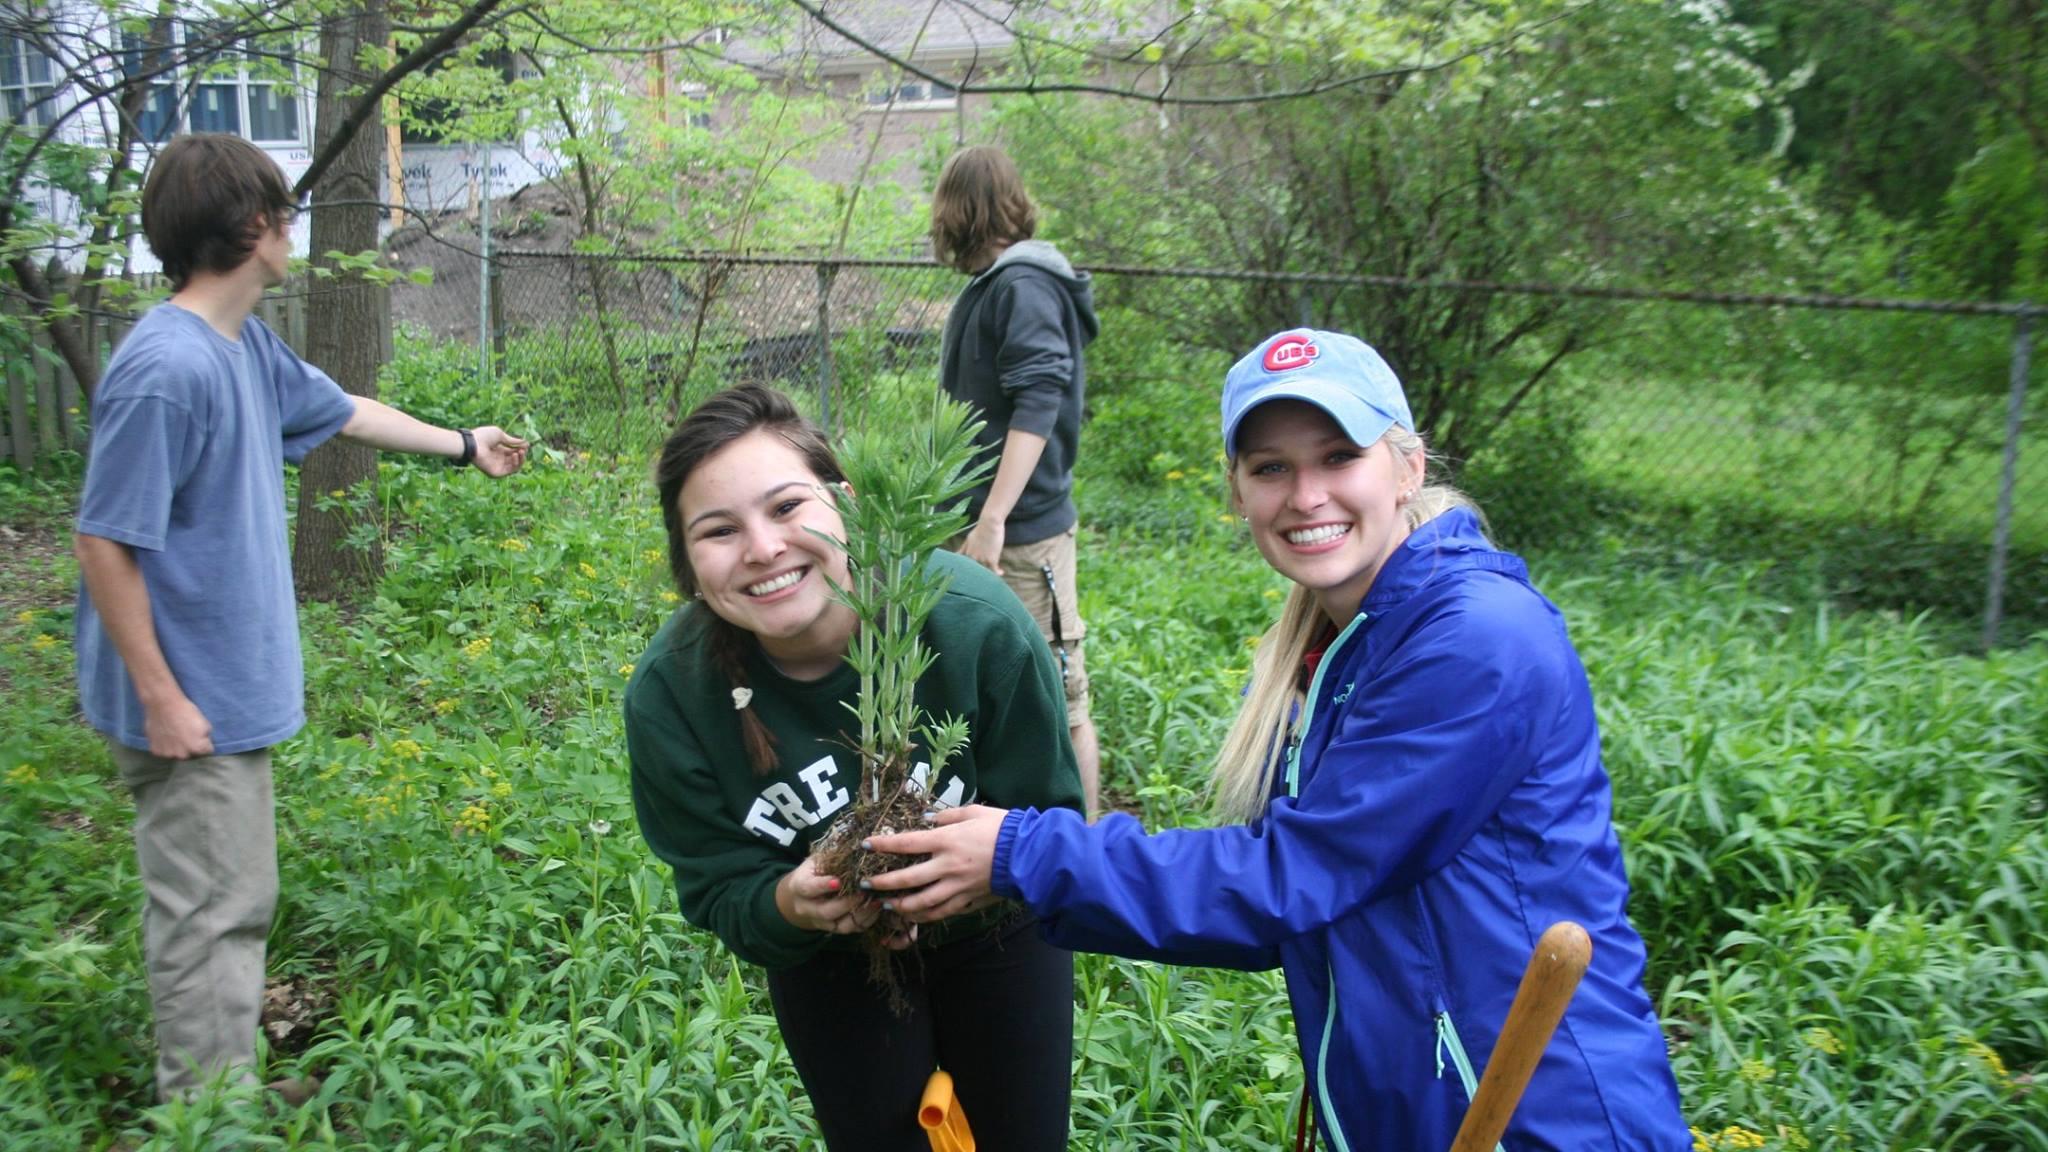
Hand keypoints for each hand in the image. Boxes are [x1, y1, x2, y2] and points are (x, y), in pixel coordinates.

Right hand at [144, 693, 213, 759]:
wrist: (164, 705)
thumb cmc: (187, 712)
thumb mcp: (206, 724)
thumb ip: (206, 737)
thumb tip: (205, 742)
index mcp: (197, 748)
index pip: (206, 751)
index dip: (205, 743)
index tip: (200, 736)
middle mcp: (183, 755)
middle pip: (190, 754)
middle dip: (190, 746)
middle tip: (185, 734)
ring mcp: (168, 754)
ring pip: (176, 754)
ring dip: (176, 748)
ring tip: (174, 735)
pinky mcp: (156, 751)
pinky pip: (163, 751)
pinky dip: (164, 746)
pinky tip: (165, 736)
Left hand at [469, 427, 529, 477]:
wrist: (472, 443)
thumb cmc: (483, 436)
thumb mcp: (500, 435)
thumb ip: (513, 441)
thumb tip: (526, 443)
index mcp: (498, 450)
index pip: (513, 451)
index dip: (520, 448)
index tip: (526, 444)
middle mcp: (498, 459)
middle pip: (515, 459)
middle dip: (522, 453)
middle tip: (524, 448)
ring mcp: (497, 466)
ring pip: (514, 466)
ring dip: (520, 459)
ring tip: (521, 451)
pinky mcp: (495, 473)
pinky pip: (509, 471)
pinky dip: (515, 464)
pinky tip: (515, 455)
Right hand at [775, 858, 879, 935]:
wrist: (799, 898)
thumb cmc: (813, 872)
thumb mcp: (815, 860)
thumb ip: (831, 856)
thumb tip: (856, 845)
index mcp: (800, 886)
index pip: (810, 888)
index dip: (823, 886)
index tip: (838, 881)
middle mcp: (809, 908)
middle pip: (827, 911)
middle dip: (848, 903)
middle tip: (865, 891)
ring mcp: (822, 922)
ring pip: (841, 925)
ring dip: (862, 914)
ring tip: (877, 900)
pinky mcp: (835, 929)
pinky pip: (852, 929)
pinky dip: (867, 920)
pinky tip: (878, 907)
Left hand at [861, 805, 1008, 922]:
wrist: (1029, 854)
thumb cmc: (1002, 828)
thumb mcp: (973, 812)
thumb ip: (947, 815)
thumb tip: (927, 819)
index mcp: (947, 841)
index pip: (906, 843)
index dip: (883, 845)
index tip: (866, 845)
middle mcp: (947, 866)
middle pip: (907, 879)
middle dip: (883, 883)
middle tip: (866, 885)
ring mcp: (957, 887)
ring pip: (922, 903)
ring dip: (901, 906)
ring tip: (887, 906)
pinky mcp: (969, 900)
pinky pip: (942, 912)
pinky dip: (925, 917)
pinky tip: (914, 916)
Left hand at [960, 519, 1004, 574]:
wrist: (989, 524)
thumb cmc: (980, 530)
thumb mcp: (968, 539)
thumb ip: (963, 549)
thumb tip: (956, 555)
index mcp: (967, 554)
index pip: (965, 568)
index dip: (968, 573)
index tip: (968, 578)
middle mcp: (973, 558)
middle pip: (975, 572)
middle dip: (978, 577)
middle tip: (980, 582)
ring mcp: (982, 559)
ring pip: (985, 572)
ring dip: (989, 575)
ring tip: (992, 577)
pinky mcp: (991, 559)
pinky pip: (994, 570)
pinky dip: (998, 572)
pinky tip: (1001, 572)